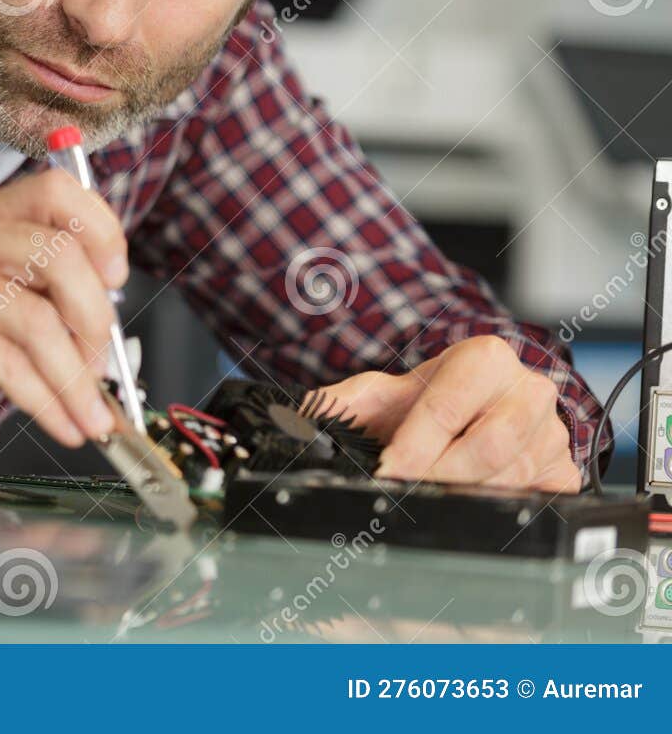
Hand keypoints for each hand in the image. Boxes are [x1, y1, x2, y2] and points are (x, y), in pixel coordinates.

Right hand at [0, 168, 128, 449]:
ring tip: (92, 413)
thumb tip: (107, 324)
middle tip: (104, 364)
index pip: (55, 190)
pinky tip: (64, 424)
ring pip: (40, 321)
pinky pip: (9, 365)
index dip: (101, 229)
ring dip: (78, 379)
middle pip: (59, 253)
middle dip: (96, 318)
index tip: (117, 279)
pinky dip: (48, 402)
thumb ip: (36, 293)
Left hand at [314, 336, 580, 492]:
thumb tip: (299, 422)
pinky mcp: (564, 468)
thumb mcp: (378, 393)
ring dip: (464, 492)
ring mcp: (552, 430)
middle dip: (439, 473)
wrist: (471, 405)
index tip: (387, 470)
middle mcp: (528, 389)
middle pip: (488, 445)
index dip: (413, 445)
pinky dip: (498, 506)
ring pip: (512, 476)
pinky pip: (537, 498)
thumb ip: (339, 403)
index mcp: (485, 358)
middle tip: (407, 488)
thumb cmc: (424, 398)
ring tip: (431, 491)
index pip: (447, 407)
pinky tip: (470, 498)